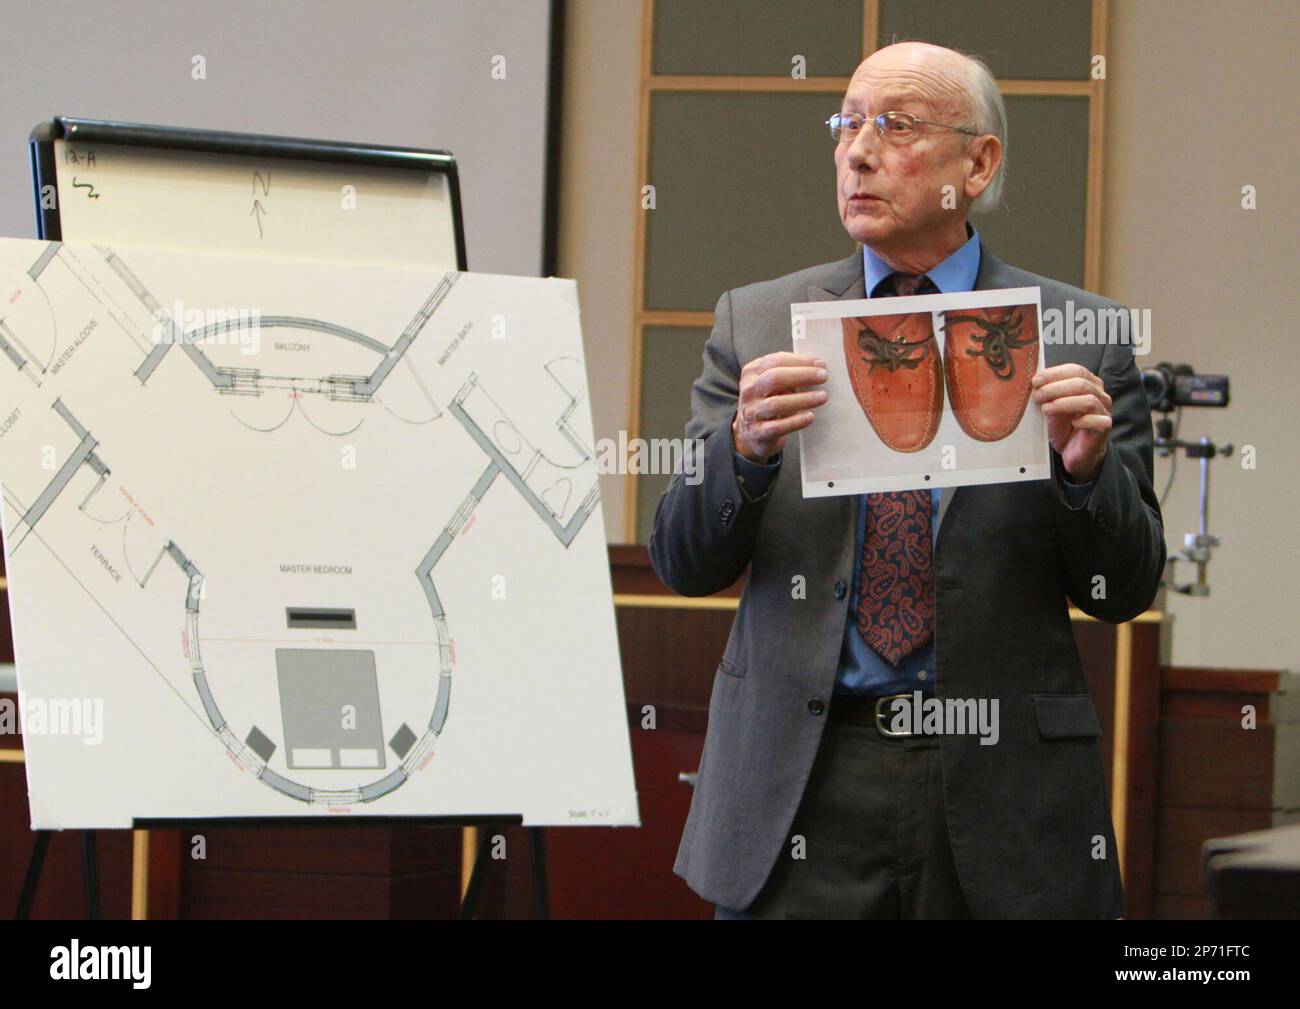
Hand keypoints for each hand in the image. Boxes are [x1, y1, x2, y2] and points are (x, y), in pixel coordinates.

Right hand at [733, 352, 828, 462]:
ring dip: (803, 399)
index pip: (775, 361)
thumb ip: (787, 373)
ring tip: (822, 397)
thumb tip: (817, 367)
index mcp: (751, 373)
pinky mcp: (759, 433)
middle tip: (823, 377)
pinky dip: (796, 421)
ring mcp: (752, 412)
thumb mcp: (770, 384)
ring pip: (777, 403)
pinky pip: (778, 426)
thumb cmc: (767, 402)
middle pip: (775, 379)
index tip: (820, 364)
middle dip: (802, 375)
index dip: (800, 361)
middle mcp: (749, 391)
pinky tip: (810, 416)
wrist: (750, 434)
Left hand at [1031, 363, 1110, 481]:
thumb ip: (1047, 392)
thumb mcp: (1052, 405)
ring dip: (1063, 403)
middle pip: (1081, 384)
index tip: (1036, 380)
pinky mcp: (1104, 427)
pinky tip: (1071, 422)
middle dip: (1055, 388)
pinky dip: (1082, 420)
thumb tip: (1034, 381)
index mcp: (1089, 383)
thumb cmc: (1063, 425)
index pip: (1076, 370)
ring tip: (1046, 409)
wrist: (1073, 450)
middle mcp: (1100, 394)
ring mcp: (1104, 410)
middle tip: (1038, 395)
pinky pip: (1096, 420)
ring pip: (1088, 400)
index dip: (1055, 373)